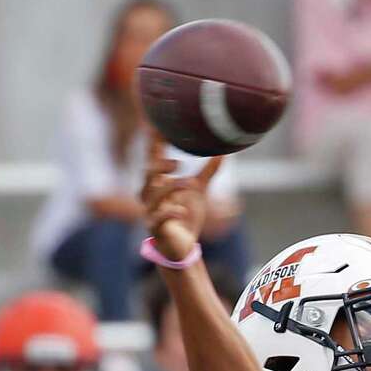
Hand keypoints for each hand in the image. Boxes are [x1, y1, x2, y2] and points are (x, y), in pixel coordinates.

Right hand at [141, 133, 223, 260]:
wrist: (182, 247)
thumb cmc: (185, 217)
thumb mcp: (198, 191)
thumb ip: (207, 172)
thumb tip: (222, 152)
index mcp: (159, 182)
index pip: (153, 158)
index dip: (154, 142)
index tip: (156, 124)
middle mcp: (151, 195)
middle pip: (148, 175)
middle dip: (159, 166)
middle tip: (177, 163)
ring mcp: (151, 211)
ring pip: (153, 195)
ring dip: (172, 188)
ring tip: (190, 184)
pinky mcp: (157, 229)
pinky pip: (159, 218)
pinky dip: (170, 213)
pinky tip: (183, 211)